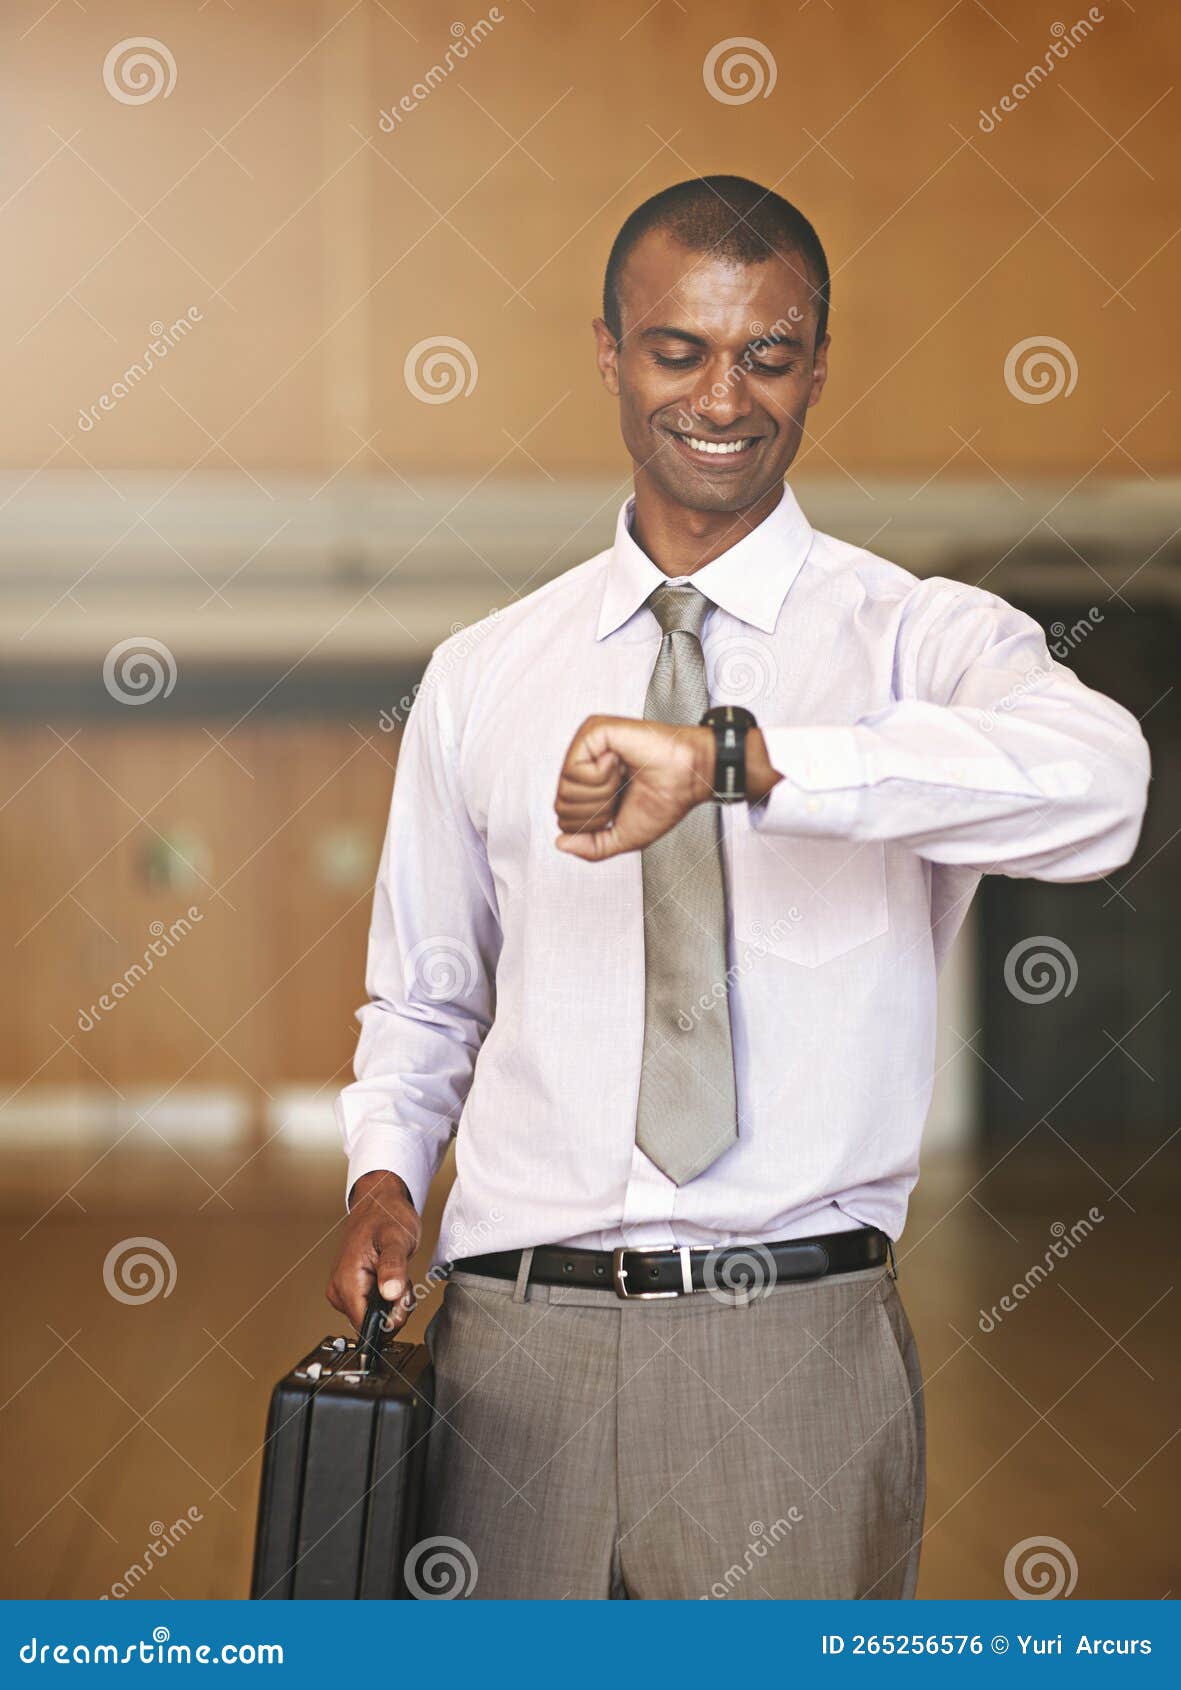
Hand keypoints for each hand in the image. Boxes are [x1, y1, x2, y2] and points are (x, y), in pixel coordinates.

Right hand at [325, 1170, 420, 1334]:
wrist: (379, 1203)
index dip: (389, 1319)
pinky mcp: (350, 1289)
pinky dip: (388, 1297)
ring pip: (373, 1317)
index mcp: (346, 1281)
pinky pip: (372, 1308)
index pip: (366, 1326)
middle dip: (394, 1309)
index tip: (402, 1296)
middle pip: (371, 1323)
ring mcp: (342, 1290)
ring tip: (397, 1275)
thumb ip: (394, 1267)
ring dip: (392, 1302)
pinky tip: (391, 1278)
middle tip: (403, 1279)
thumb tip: (390, 1293)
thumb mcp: (397, 1238)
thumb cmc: (387, 1216)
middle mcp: (339, 1290)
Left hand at [554, 715, 715, 860]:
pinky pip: (573, 769)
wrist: (687, 779)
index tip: (620, 807)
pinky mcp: (592, 732)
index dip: (593, 824)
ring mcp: (588, 747)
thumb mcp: (624, 837)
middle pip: (562, 806)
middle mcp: (586, 765)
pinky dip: (601, 776)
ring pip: (566, 790)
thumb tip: (562, 843)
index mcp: (591, 786)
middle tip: (622, 793)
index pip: (565, 817)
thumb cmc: (666, 799)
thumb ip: (592, 847)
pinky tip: (619, 762)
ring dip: (602, 793)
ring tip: (623, 777)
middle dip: (596, 811)